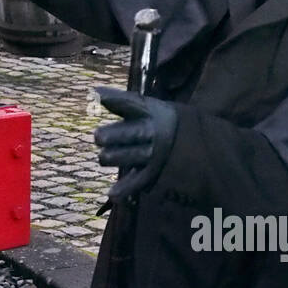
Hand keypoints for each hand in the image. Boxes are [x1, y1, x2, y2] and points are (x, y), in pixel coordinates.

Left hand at [94, 87, 177, 201]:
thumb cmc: (156, 119)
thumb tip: (93, 93)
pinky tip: (112, 194)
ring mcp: (152, 154)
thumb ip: (119, 101)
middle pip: (132, 134)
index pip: (131, 103)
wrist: (193, 141)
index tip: (96, 94)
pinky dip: (125, 189)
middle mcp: (151, 133)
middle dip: (114, 136)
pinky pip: (137, 182)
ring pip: (131, 157)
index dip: (114, 99)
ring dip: (114, 157)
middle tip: (98, 137)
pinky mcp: (151, 173)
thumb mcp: (144, 106)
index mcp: (148, 112)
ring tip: (104, 156)